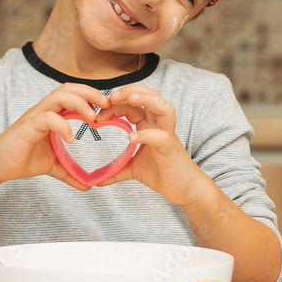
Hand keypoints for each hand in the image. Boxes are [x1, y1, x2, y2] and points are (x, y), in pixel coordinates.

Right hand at [0, 83, 110, 189]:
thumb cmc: (23, 158)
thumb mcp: (53, 165)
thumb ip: (70, 171)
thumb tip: (87, 185)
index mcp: (52, 114)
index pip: (74, 94)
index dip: (92, 96)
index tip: (109, 107)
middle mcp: (44, 110)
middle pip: (69, 88)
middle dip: (91, 93)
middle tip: (107, 105)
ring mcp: (35, 116)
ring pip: (59, 97)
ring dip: (79, 104)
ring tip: (92, 118)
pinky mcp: (27, 127)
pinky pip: (47, 118)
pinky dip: (62, 126)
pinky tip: (71, 139)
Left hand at [94, 85, 207, 204]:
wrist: (184, 189)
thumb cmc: (163, 173)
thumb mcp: (134, 169)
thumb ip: (117, 170)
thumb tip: (97, 181)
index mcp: (150, 125)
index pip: (133, 105)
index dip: (115, 104)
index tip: (97, 114)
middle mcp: (160, 125)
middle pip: (150, 96)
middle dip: (130, 91)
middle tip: (110, 96)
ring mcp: (168, 135)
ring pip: (163, 107)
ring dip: (147, 99)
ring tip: (129, 99)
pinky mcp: (171, 149)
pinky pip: (161, 136)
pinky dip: (147, 134)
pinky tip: (132, 137)